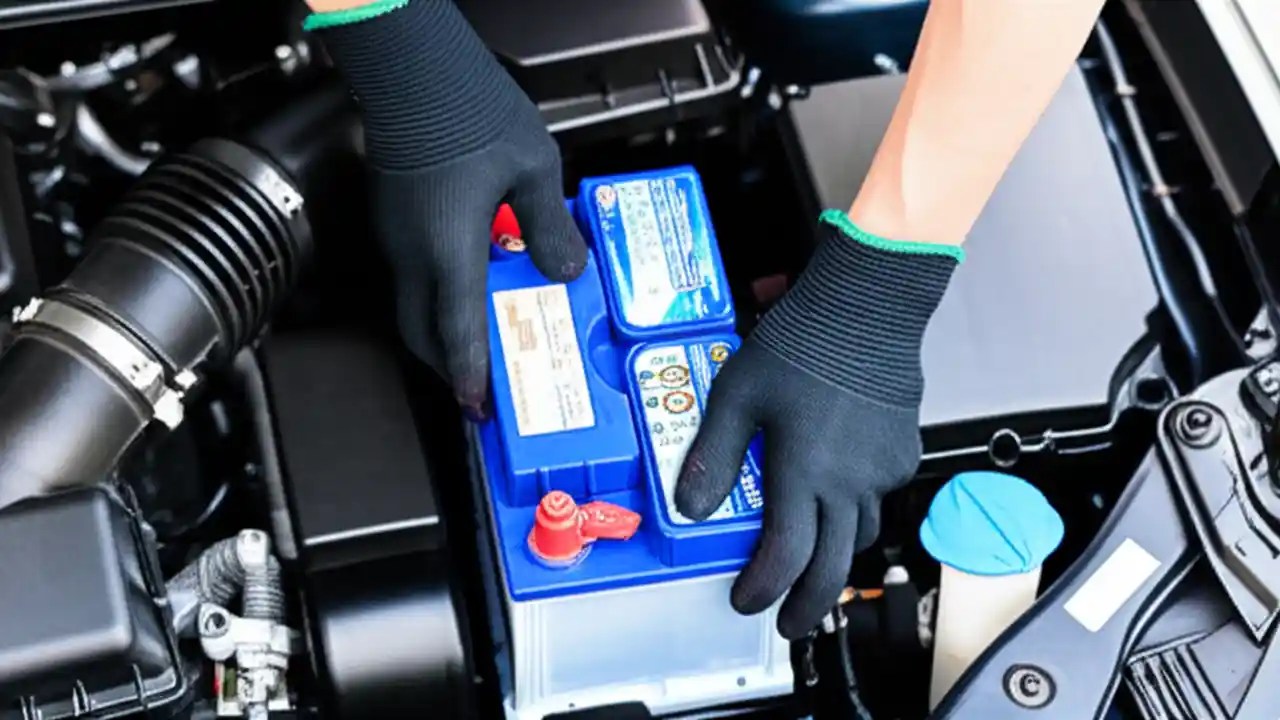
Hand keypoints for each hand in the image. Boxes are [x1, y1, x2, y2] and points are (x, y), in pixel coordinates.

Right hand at [314, 0, 586, 415]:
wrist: (414, 67)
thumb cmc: (470, 109)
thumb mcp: (534, 170)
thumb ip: (550, 228)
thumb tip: (566, 270)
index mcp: (449, 248)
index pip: (457, 330)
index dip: (469, 375)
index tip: (477, 407)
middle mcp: (412, 251)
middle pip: (421, 331)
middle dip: (450, 365)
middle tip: (478, 385)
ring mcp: (394, 233)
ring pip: (411, 303)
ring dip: (441, 329)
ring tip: (477, 340)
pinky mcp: (391, 214)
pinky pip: (410, 270)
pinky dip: (436, 292)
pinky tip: (466, 282)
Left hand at [675, 211, 960, 638]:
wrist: (868, 307)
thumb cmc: (803, 342)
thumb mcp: (736, 395)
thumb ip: (714, 456)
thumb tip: (692, 506)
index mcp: (803, 473)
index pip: (785, 557)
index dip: (762, 588)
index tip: (746, 600)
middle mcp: (848, 483)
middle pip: (833, 569)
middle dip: (808, 604)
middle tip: (789, 622)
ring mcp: (881, 471)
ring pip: (858, 536)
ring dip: (833, 558)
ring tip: (810, 561)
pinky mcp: (901, 454)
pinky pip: (878, 499)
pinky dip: (855, 511)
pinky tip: (836, 494)